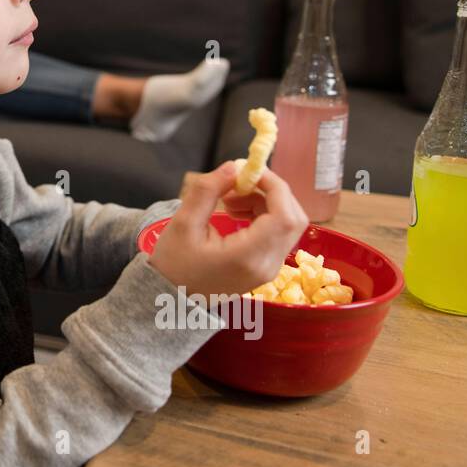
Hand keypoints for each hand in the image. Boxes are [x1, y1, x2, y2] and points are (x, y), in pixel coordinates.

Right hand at [148, 160, 308, 297]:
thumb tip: (233, 167)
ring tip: (230, 198)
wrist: (172, 299)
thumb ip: (208, 191)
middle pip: (294, 219)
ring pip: (288, 224)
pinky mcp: (266, 267)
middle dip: (271, 192)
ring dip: (266, 202)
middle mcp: (268, 265)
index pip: (284, 216)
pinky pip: (278, 234)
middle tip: (239, 183)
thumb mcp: (183, 223)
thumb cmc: (173, 264)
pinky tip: (236, 211)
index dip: (274, 186)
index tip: (249, 171)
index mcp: (248, 256)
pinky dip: (263, 215)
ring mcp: (270, 269)